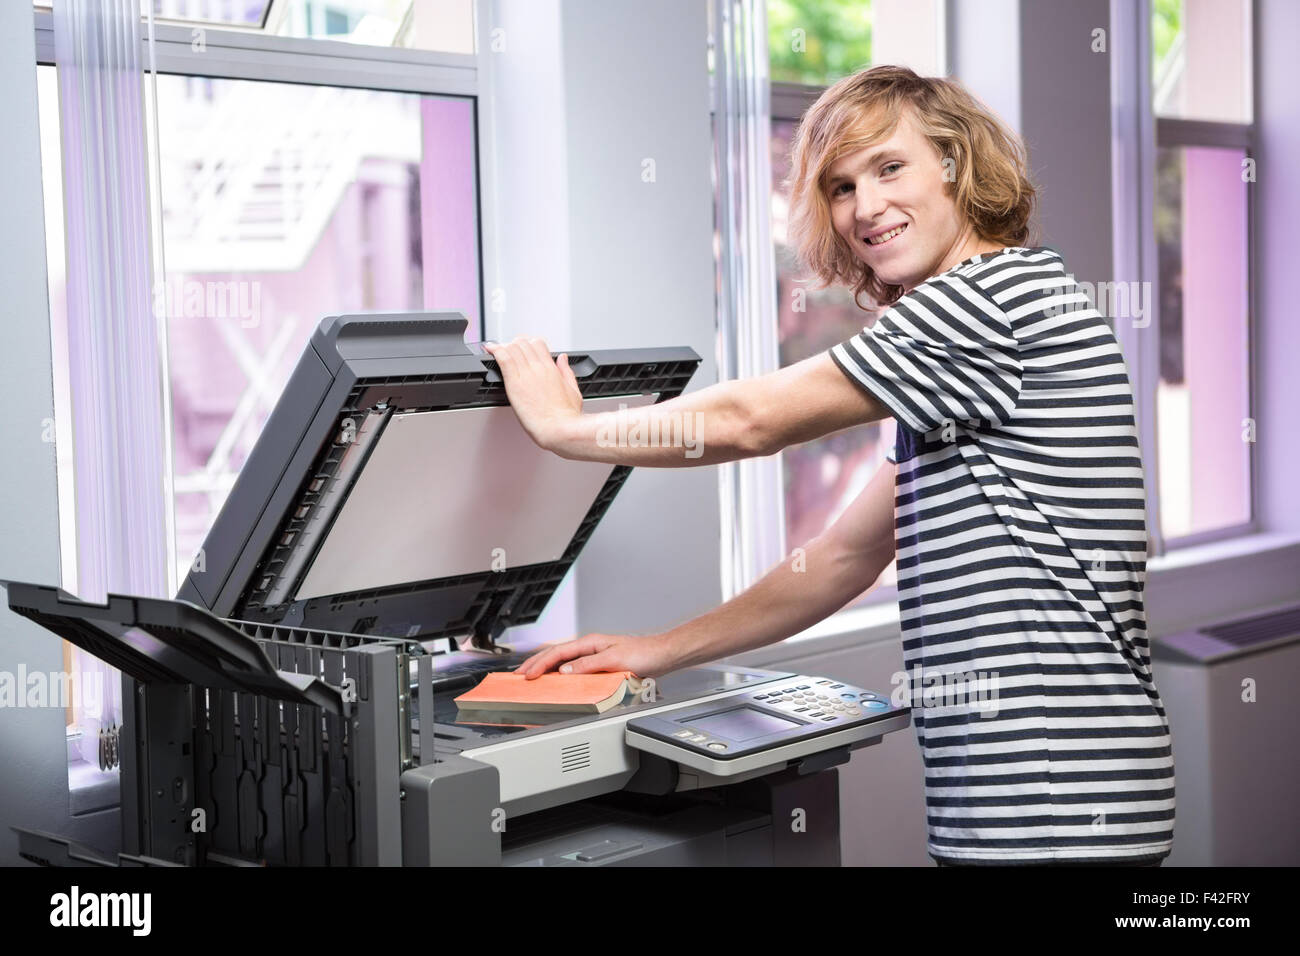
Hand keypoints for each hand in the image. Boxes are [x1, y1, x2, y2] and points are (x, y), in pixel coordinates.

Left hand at [482, 337, 583, 450]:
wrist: (559, 429)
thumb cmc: (566, 416)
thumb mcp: (573, 389)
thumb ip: (566, 371)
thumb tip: (563, 358)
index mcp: (551, 369)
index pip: (537, 344)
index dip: (528, 344)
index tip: (523, 350)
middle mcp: (538, 368)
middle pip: (523, 343)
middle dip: (514, 344)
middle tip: (509, 351)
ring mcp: (526, 374)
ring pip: (512, 348)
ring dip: (504, 347)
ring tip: (497, 351)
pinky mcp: (514, 383)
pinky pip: (503, 358)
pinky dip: (495, 350)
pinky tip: (490, 349)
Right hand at [513, 632, 676, 679]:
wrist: (661, 655)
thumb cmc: (643, 654)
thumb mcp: (614, 660)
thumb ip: (588, 665)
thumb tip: (565, 671)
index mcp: (590, 643)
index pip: (558, 653)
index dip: (540, 664)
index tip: (527, 675)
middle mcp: (590, 647)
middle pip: (556, 655)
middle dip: (535, 664)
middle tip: (519, 676)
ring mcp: (594, 655)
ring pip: (562, 661)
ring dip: (545, 668)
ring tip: (531, 676)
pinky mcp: (599, 664)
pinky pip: (573, 668)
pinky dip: (560, 673)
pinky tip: (557, 679)